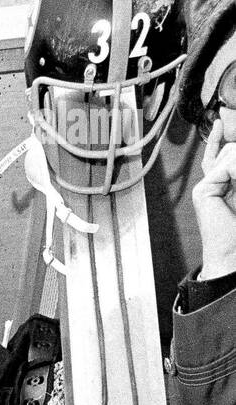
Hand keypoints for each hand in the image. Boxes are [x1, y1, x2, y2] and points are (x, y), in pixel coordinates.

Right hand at [194, 118, 235, 280]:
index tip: (221, 122)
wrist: (231, 252)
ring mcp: (205, 186)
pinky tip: (234, 181)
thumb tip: (233, 151)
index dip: (220, 137)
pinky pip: (224, 167)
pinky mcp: (203, 190)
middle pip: (232, 150)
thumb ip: (235, 170)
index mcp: (222, 184)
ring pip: (231, 154)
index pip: (225, 152)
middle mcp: (211, 183)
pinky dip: (235, 171)